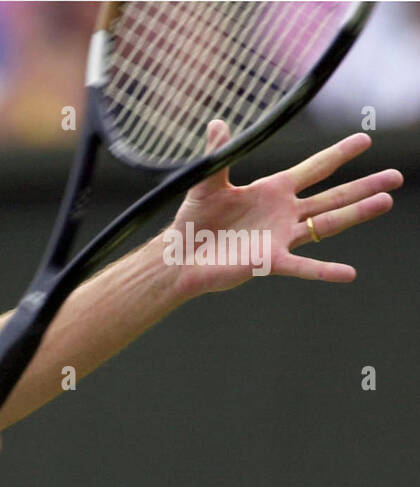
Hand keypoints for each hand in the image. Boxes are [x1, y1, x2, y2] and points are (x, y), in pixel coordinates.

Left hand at [167, 120, 402, 299]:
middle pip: (332, 197)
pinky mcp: (270, 261)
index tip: (365, 140)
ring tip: (385, 202)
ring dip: (356, 214)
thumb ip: (218, 154)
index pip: (314, 169)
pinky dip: (324, 271)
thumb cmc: (194, 221)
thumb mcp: (207, 182)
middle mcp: (284, 213)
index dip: (338, 154)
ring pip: (326, 225)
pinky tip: (348, 274)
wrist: (181, 256)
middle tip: (396, 177)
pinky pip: (303, 266)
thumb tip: (218, 122)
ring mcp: (281, 237)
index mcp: (273, 191)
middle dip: (363, 186)